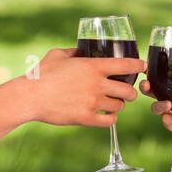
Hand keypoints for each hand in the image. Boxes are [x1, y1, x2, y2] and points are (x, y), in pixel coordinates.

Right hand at [28, 47, 143, 127]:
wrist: (29, 97)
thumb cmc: (41, 73)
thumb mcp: (58, 54)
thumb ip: (74, 51)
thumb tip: (82, 50)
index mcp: (93, 66)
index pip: (126, 65)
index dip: (138, 66)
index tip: (142, 67)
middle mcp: (97, 85)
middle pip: (129, 91)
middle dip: (131, 92)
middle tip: (127, 92)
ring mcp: (92, 103)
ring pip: (119, 107)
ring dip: (118, 105)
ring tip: (113, 103)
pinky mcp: (86, 118)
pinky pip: (109, 121)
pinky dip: (110, 118)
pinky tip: (106, 115)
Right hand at [141, 62, 171, 147]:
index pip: (160, 77)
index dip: (151, 72)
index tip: (146, 68)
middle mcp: (171, 97)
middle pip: (150, 91)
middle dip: (144, 87)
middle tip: (147, 85)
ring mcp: (171, 111)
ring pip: (155, 107)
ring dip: (158, 105)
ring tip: (169, 105)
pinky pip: (168, 121)